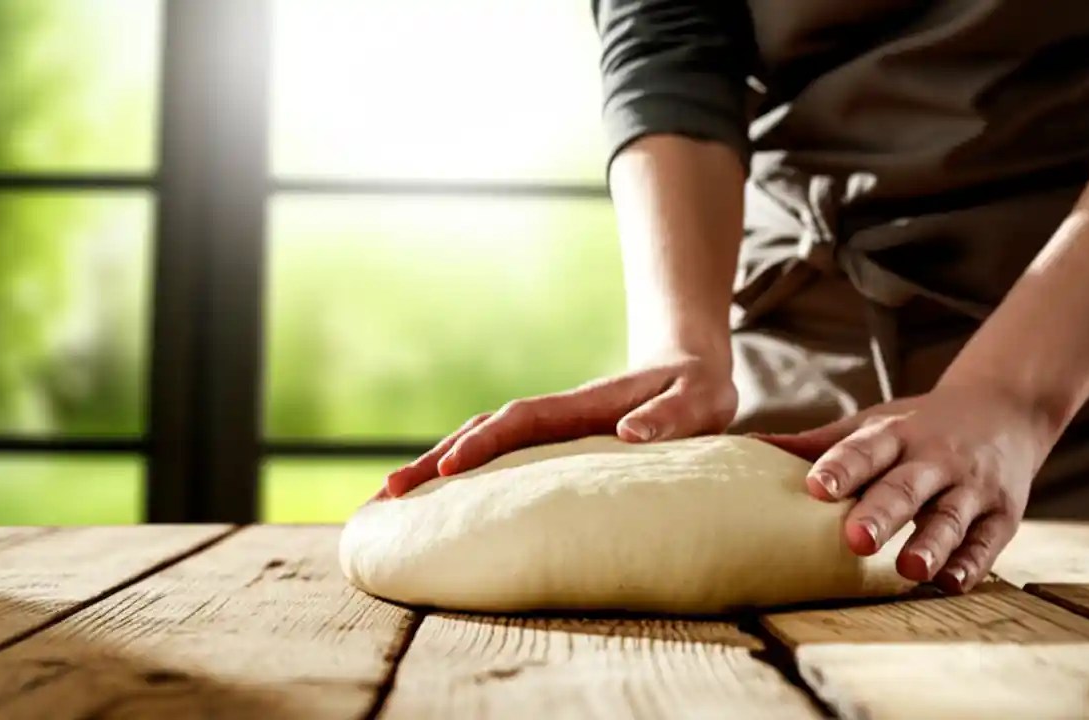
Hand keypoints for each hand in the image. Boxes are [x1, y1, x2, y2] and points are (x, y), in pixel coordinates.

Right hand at [380, 350, 737, 498]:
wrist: (688, 369)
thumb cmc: (696, 390)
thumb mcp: (699, 400)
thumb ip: (671, 416)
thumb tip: (629, 433)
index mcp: (582, 405)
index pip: (522, 421)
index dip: (485, 442)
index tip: (449, 467)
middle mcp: (555, 414)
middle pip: (483, 431)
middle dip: (435, 459)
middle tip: (390, 493)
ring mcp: (548, 429)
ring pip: (481, 443)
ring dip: (436, 466)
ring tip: (390, 500)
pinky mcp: (551, 444)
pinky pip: (498, 457)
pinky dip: (461, 473)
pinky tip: (437, 501)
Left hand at [753, 383, 1059, 593]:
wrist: (1007, 408)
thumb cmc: (920, 425)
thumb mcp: (874, 424)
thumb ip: (818, 444)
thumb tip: (747, 446)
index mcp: (896, 434)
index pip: (865, 449)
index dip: (841, 467)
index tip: (814, 487)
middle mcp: (935, 459)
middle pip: (906, 486)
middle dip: (882, 513)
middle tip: (855, 539)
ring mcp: (972, 486)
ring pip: (950, 517)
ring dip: (930, 543)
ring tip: (908, 569)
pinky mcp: (1003, 515)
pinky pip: (986, 543)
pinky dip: (970, 564)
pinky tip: (949, 583)